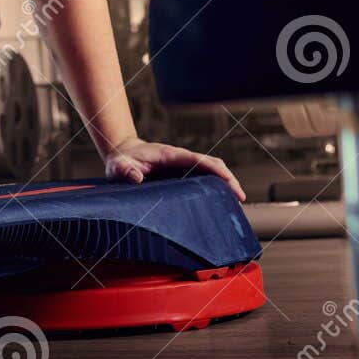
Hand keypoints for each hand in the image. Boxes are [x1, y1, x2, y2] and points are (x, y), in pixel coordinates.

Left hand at [103, 139, 246, 201]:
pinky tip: (221, 202)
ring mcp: (182, 166)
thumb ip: (125, 171)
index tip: (229, 181)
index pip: (198, 160)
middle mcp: (180, 159)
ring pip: (210, 171)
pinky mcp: (181, 174)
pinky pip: (203, 178)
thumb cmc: (120, 161)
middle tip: (240, 198)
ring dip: (225, 183)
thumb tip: (137, 178)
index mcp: (170, 155)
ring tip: (236, 204)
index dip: (215, 169)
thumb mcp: (117, 166)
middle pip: (211, 164)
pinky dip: (215, 187)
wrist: (121, 154)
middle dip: (228, 178)